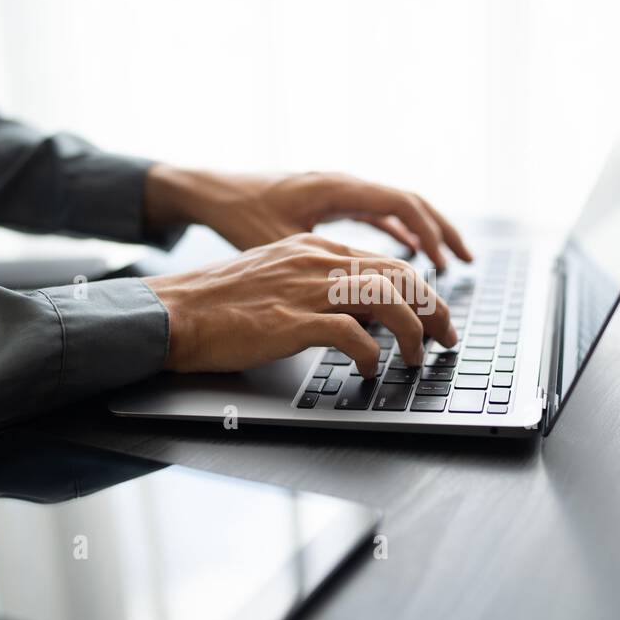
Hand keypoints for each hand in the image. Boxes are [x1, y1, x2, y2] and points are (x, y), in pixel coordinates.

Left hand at [145, 165, 473, 270]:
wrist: (209, 189)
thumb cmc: (238, 212)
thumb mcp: (280, 245)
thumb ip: (321, 271)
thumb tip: (362, 307)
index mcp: (338, 187)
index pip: (401, 203)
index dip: (429, 232)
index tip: (444, 263)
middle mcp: (345, 183)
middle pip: (409, 202)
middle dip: (441, 232)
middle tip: (466, 261)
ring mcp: (339, 190)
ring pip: (395, 208)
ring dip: (424, 232)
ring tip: (448, 261)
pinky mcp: (331, 201)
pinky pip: (376, 214)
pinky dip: (398, 232)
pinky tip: (408, 253)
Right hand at [145, 233, 457, 372]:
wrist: (174, 311)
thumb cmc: (220, 304)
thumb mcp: (278, 277)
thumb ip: (319, 285)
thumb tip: (363, 312)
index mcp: (315, 249)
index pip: (387, 262)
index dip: (422, 291)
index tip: (435, 317)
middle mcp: (316, 262)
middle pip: (399, 277)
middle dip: (433, 309)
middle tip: (446, 338)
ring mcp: (305, 289)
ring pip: (386, 300)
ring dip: (413, 333)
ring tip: (417, 358)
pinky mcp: (291, 320)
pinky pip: (352, 333)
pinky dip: (372, 354)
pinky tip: (371, 370)